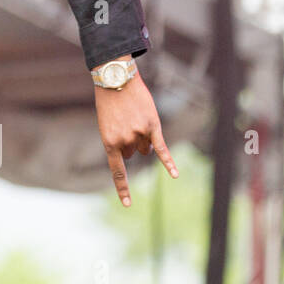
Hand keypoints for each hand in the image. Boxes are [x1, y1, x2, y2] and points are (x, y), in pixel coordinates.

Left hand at [94, 66, 177, 206]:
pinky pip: (162, 148)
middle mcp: (125, 141)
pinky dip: (169, 162)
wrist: (116, 79)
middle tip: (123, 123)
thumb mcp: (107, 124)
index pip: (117, 171)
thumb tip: (138, 153)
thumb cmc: (109, 102)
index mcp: (109, 142)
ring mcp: (139, 134)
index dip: (123, 188)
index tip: (127, 204)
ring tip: (133, 118)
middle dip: (130, 143)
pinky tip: (175, 175)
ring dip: (142, 138)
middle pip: (133, 153)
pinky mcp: (152, 126)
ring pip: (146, 148)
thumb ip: (120, 141)